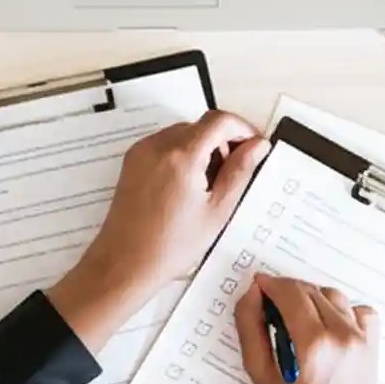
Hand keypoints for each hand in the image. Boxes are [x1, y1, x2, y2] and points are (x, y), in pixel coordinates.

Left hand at [48, 111, 269, 350]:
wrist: (125, 262)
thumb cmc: (170, 246)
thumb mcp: (217, 210)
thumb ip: (241, 171)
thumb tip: (258, 145)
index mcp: (182, 155)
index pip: (220, 120)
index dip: (244, 129)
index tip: (254, 146)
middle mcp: (158, 145)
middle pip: (202, 125)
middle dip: (224, 141)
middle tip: (235, 173)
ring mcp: (142, 150)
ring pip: (185, 132)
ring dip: (204, 147)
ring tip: (210, 184)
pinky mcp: (133, 159)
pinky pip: (166, 143)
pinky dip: (183, 153)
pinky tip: (188, 185)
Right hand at [235, 274, 379, 383]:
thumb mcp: (262, 376)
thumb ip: (251, 330)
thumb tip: (251, 296)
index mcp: (313, 345)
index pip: (289, 293)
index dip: (270, 284)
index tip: (260, 286)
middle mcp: (342, 337)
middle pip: (309, 290)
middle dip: (286, 292)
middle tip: (272, 307)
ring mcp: (361, 340)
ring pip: (333, 295)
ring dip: (312, 299)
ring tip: (298, 320)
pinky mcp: (372, 345)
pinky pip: (359, 311)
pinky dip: (342, 311)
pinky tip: (327, 325)